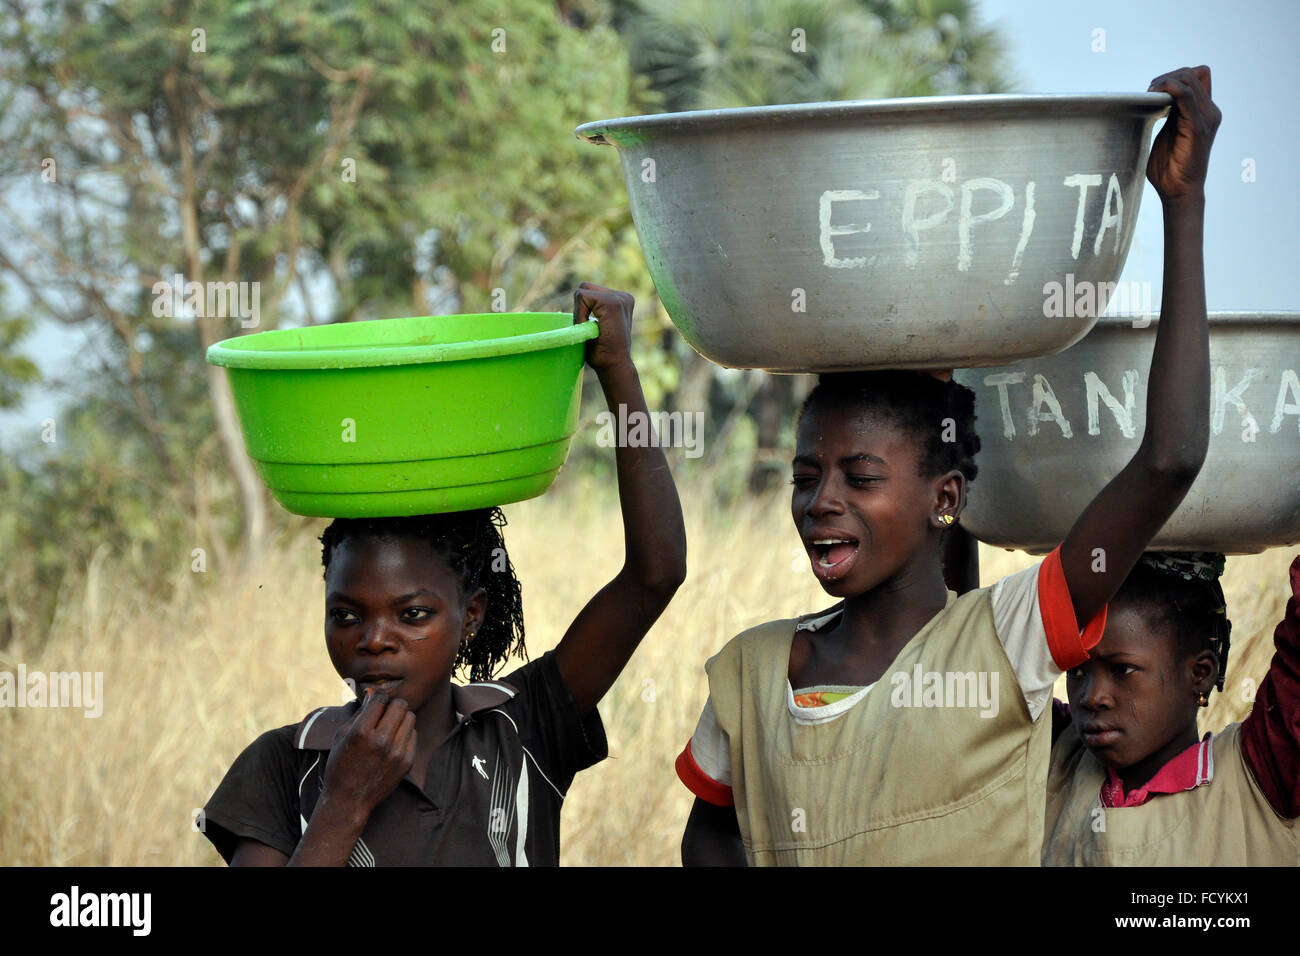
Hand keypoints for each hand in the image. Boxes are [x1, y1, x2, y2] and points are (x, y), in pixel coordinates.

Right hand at [321, 689, 415, 814]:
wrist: (349, 800)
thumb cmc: (340, 765)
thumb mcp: (341, 735)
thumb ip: (359, 712)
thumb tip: (372, 692)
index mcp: (361, 732)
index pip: (380, 699)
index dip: (377, 697)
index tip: (375, 702)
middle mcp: (381, 741)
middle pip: (400, 705)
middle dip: (392, 705)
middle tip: (384, 714)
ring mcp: (397, 753)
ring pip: (410, 717)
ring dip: (400, 718)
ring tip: (388, 727)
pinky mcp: (407, 762)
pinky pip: (413, 734)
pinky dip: (404, 734)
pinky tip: (392, 742)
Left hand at [573, 281, 634, 372]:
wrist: (614, 366)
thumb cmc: (603, 352)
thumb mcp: (598, 326)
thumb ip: (593, 310)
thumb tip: (576, 299)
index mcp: (621, 300)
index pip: (590, 291)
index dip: (583, 310)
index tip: (595, 329)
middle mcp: (623, 296)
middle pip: (585, 286)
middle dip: (581, 308)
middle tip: (591, 330)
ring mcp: (619, 297)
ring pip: (582, 291)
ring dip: (580, 312)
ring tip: (594, 330)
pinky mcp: (612, 302)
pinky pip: (582, 297)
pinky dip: (580, 315)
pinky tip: (592, 329)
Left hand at [1146, 65, 1220, 202]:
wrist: (1179, 192)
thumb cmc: (1170, 169)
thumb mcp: (1168, 134)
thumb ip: (1169, 115)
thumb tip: (1156, 99)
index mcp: (1205, 113)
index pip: (1197, 76)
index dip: (1174, 77)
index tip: (1153, 92)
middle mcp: (1210, 112)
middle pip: (1191, 73)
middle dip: (1166, 78)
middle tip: (1148, 93)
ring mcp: (1207, 117)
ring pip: (1188, 79)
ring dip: (1165, 82)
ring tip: (1149, 96)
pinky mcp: (1198, 126)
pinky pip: (1185, 95)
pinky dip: (1169, 89)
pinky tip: (1154, 97)